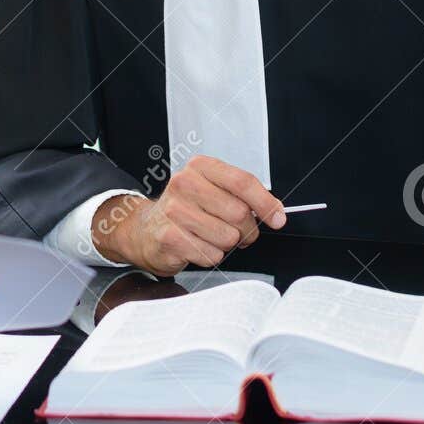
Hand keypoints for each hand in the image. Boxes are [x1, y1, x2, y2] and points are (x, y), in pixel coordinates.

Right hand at [91, 155, 286, 276]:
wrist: (146, 229)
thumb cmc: (186, 210)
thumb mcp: (214, 192)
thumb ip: (245, 197)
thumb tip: (276, 213)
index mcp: (199, 167)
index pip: (243, 182)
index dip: (266, 203)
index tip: (277, 219)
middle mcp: (184, 183)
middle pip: (239, 213)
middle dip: (245, 230)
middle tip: (237, 233)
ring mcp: (174, 210)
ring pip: (227, 237)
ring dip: (225, 244)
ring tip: (210, 238)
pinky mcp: (169, 236)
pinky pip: (211, 255)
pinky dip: (209, 256)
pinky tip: (196, 246)